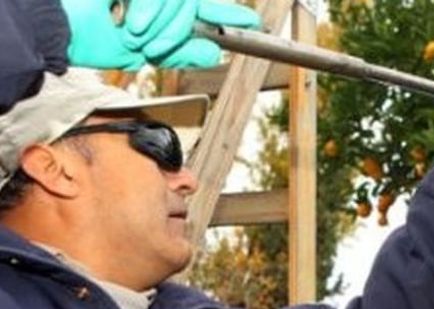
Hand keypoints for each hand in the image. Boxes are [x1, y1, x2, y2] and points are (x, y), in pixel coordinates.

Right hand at [62, 0, 259, 69]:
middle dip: (175, 32)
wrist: (58, 30)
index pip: (200, 7)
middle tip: (149, 45)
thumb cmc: (89, 39)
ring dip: (157, 25)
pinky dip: (146, 11)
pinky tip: (128, 22)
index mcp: (159, 8)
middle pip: (190, 5)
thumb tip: (214, 53)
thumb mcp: (143, 52)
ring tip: (132, 33)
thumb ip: (180, 51)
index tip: (250, 21)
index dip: (227, 12)